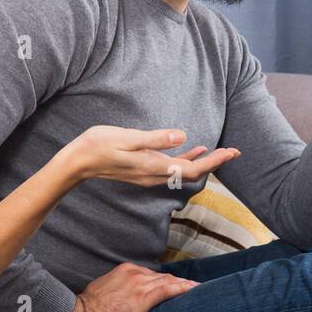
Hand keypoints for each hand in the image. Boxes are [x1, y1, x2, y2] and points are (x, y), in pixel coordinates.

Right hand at [57, 263, 198, 311]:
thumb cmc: (90, 308)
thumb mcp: (105, 290)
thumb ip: (119, 288)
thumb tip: (126, 297)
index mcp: (125, 270)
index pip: (151, 275)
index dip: (164, 280)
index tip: (173, 284)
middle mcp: (134, 273)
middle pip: (162, 277)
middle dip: (177, 282)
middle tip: (192, 287)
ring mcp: (139, 283)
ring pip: (168, 282)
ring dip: (183, 285)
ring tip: (197, 288)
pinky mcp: (143, 296)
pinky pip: (168, 289)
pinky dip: (183, 288)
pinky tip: (194, 289)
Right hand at [62, 125, 240, 187]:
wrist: (77, 163)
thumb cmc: (99, 146)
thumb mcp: (127, 138)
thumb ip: (155, 139)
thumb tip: (182, 136)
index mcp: (154, 167)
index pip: (192, 168)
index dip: (214, 161)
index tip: (232, 152)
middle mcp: (154, 174)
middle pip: (192, 172)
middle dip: (214, 162)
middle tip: (234, 151)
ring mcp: (148, 174)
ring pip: (183, 171)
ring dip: (202, 162)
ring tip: (220, 151)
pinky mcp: (143, 170)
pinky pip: (172, 168)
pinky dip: (186, 159)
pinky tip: (191, 148)